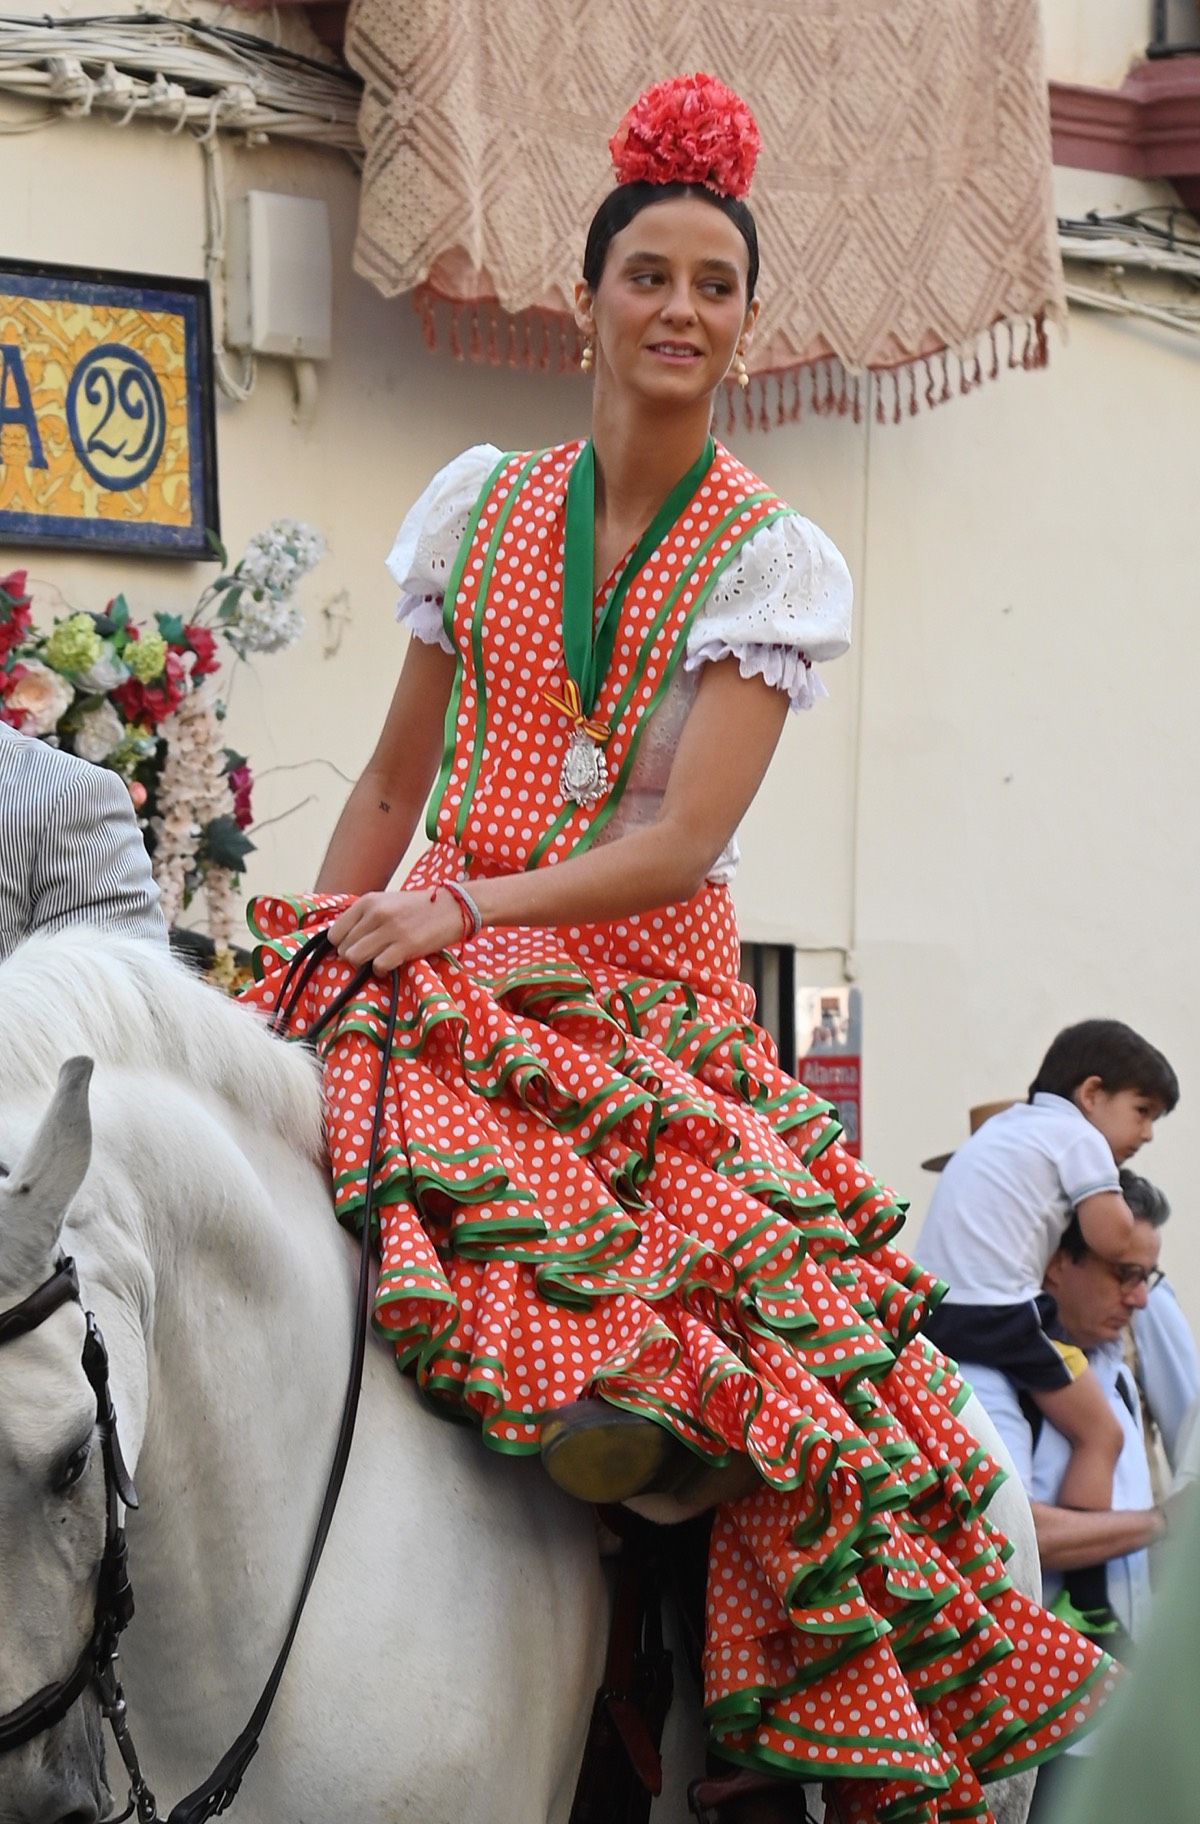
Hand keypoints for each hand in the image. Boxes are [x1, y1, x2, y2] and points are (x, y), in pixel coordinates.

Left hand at [327, 888, 461, 971]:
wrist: (453, 907)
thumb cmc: (418, 907)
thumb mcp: (387, 902)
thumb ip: (364, 917)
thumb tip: (342, 941)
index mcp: (368, 901)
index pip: (335, 932)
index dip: (342, 944)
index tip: (356, 947)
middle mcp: (376, 913)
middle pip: (343, 948)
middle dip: (354, 956)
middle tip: (370, 955)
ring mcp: (391, 929)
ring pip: (355, 958)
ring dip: (365, 965)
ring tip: (379, 960)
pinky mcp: (406, 945)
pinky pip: (378, 966)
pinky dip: (381, 971)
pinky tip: (391, 964)